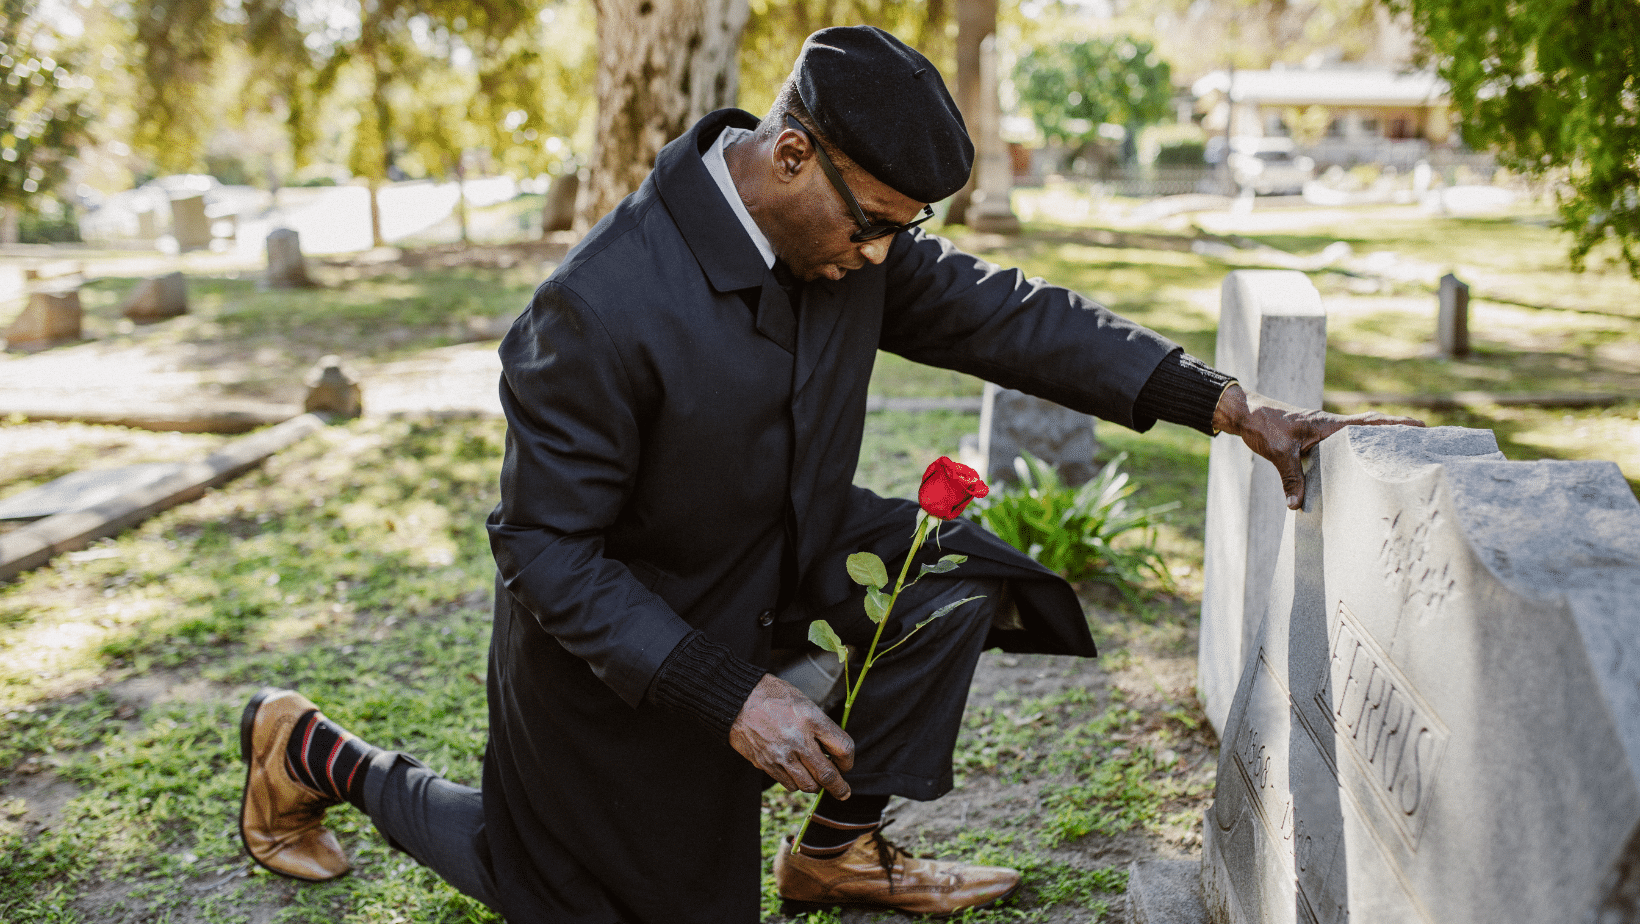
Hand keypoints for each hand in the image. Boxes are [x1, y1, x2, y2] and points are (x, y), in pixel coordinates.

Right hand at [729, 673, 854, 798]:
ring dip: (815, 785)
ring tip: (815, 778)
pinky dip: (796, 782)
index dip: (849, 761)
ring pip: (808, 785)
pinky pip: (788, 784)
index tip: (846, 764)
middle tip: (843, 792)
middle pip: (828, 775)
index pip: (843, 748)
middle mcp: (798, 740)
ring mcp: (781, 755)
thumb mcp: (805, 703)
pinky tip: (795, 772)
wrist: (738, 700)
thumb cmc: (773, 697)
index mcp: (812, 719)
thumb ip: (821, 727)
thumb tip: (835, 753)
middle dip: (839, 788)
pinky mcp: (766, 764)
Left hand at [1212, 384, 1424, 509]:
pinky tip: (1359, 469)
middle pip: (1371, 429)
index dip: (1396, 424)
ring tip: (1399, 459)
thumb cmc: (1264, 426)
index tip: (1423, 426)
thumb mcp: (1279, 453)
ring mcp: (1323, 434)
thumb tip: (1297, 506)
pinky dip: (1354, 455)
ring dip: (1376, 445)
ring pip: (1357, 439)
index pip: (1370, 422)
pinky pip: (1341, 448)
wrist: (1246, 414)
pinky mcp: (1314, 441)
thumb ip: (1291, 478)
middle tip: (1423, 444)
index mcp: (1329, 425)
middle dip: (1396, 435)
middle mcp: (1331, 428)